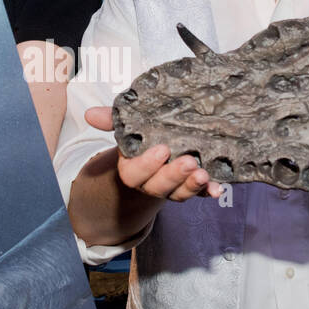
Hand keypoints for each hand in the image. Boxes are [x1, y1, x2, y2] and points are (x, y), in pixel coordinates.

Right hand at [84, 106, 222, 199]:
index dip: (147, 165)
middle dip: (173, 176)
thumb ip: (112, 120)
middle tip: (188, 161)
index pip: (134, 173)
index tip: (162, 149)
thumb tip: (89, 114)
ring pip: (180, 193)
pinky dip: (210, 192)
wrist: (158, 150)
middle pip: (159, 186)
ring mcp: (173, 188)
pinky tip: (219, 189)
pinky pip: (201, 194)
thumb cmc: (141, 138)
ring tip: (204, 174)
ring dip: (192, 185)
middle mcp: (152, 183)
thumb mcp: (127, 127)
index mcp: (133, 169)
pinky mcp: (192, 187)